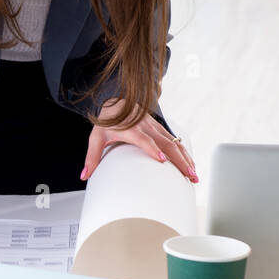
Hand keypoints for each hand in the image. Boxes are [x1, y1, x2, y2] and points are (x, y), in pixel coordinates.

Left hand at [82, 100, 197, 182]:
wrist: (116, 103)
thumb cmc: (106, 121)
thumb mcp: (96, 137)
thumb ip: (91, 157)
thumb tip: (84, 175)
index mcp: (131, 129)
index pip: (144, 139)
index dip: (153, 149)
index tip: (162, 160)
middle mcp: (146, 127)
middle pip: (166, 143)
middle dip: (180, 160)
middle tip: (189, 176)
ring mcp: (155, 127)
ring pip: (174, 143)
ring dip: (186, 158)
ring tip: (194, 175)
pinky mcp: (159, 128)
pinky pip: (175, 141)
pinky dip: (184, 153)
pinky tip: (190, 164)